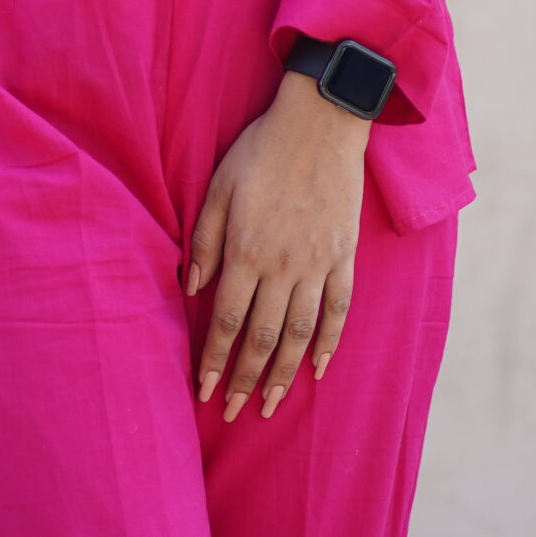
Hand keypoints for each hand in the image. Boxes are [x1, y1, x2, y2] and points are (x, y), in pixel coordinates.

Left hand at [186, 71, 367, 422]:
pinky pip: (338, 310)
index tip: (205, 392)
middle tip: (235, 413)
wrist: (321, 123)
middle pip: (261, 339)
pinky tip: (318, 369)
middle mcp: (283, 266)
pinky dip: (329, 344)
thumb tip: (191, 290)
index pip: (226, 322)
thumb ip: (204, 241)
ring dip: (283, 375)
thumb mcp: (218, 187)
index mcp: (246, 251)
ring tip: (272, 405)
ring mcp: (318, 265)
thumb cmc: (261, 151)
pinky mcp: (344, 257)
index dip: (215, 362)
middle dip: (245, 381)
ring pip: (300, 335)